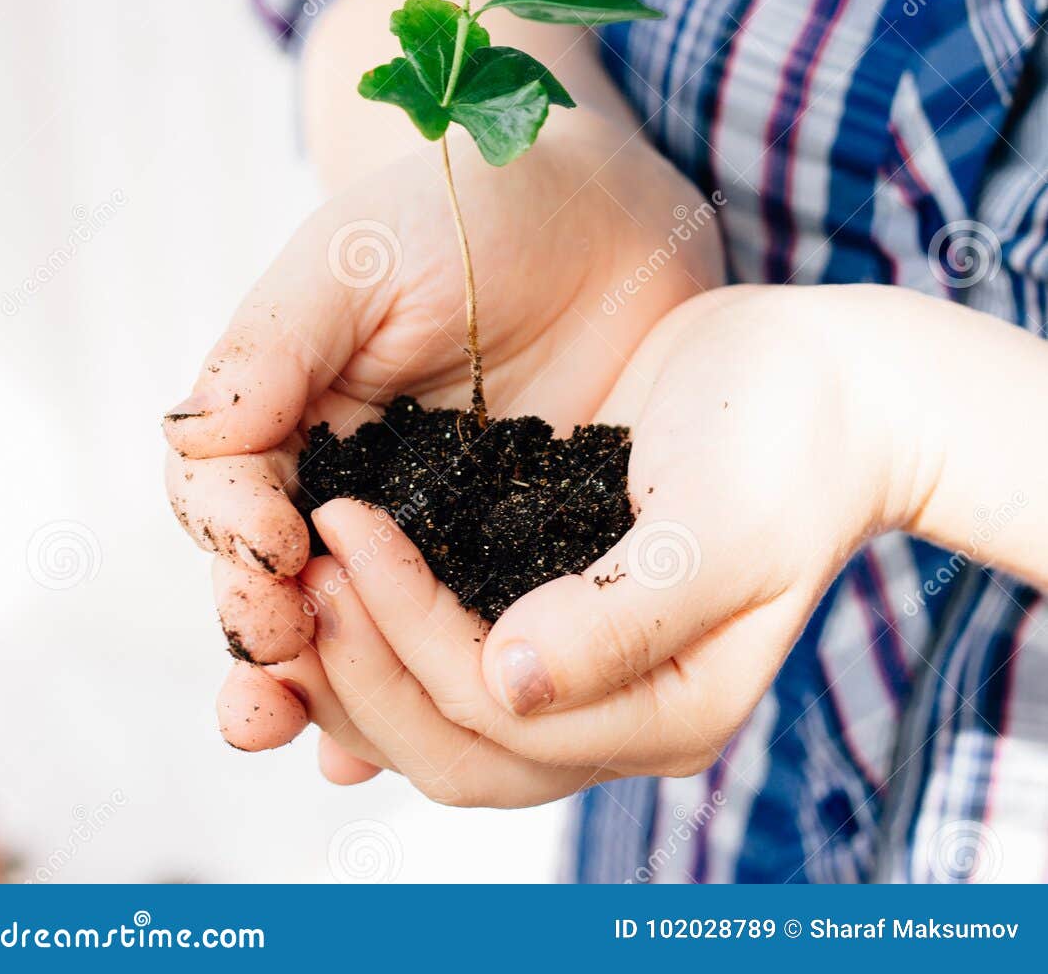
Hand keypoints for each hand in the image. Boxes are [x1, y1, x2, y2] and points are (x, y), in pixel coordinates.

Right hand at [164, 110, 721, 761]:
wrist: (604, 217)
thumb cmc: (468, 211)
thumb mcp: (359, 255)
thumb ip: (276, 342)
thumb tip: (196, 436)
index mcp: (291, 417)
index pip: (225, 498)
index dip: (232, 541)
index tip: (274, 556)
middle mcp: (346, 487)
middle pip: (276, 589)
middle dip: (265, 644)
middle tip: (274, 681)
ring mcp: (429, 533)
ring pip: (358, 633)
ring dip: (334, 695)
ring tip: (324, 740)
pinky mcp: (515, 560)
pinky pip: (462, 640)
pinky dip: (431, 697)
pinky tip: (416, 745)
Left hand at [293, 285, 929, 802]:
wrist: (826, 384)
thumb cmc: (792, 441)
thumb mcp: (725, 524)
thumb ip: (626, 616)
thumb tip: (512, 684)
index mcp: (669, 710)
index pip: (500, 714)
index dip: (406, 632)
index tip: (347, 526)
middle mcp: (618, 712)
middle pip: (455, 745)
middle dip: (363, 666)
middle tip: (302, 563)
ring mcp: (584, 669)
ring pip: (441, 714)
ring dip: (361, 656)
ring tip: (303, 564)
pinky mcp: (553, 608)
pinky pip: (452, 648)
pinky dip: (387, 623)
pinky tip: (335, 568)